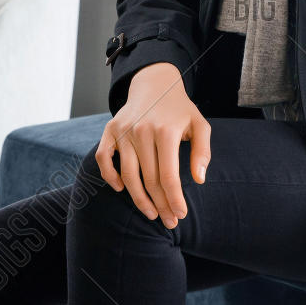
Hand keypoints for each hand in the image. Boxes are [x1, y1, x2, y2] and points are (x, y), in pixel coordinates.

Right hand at [97, 62, 211, 228]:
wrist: (155, 83)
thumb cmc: (180, 110)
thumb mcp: (199, 124)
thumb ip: (202, 151)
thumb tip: (198, 179)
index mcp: (166, 131)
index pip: (169, 175)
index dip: (174, 199)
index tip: (181, 214)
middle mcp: (142, 131)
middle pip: (149, 180)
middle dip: (160, 205)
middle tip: (169, 221)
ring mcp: (123, 131)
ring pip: (127, 175)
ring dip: (138, 199)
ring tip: (151, 213)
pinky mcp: (109, 130)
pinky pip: (103, 159)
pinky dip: (110, 177)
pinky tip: (122, 188)